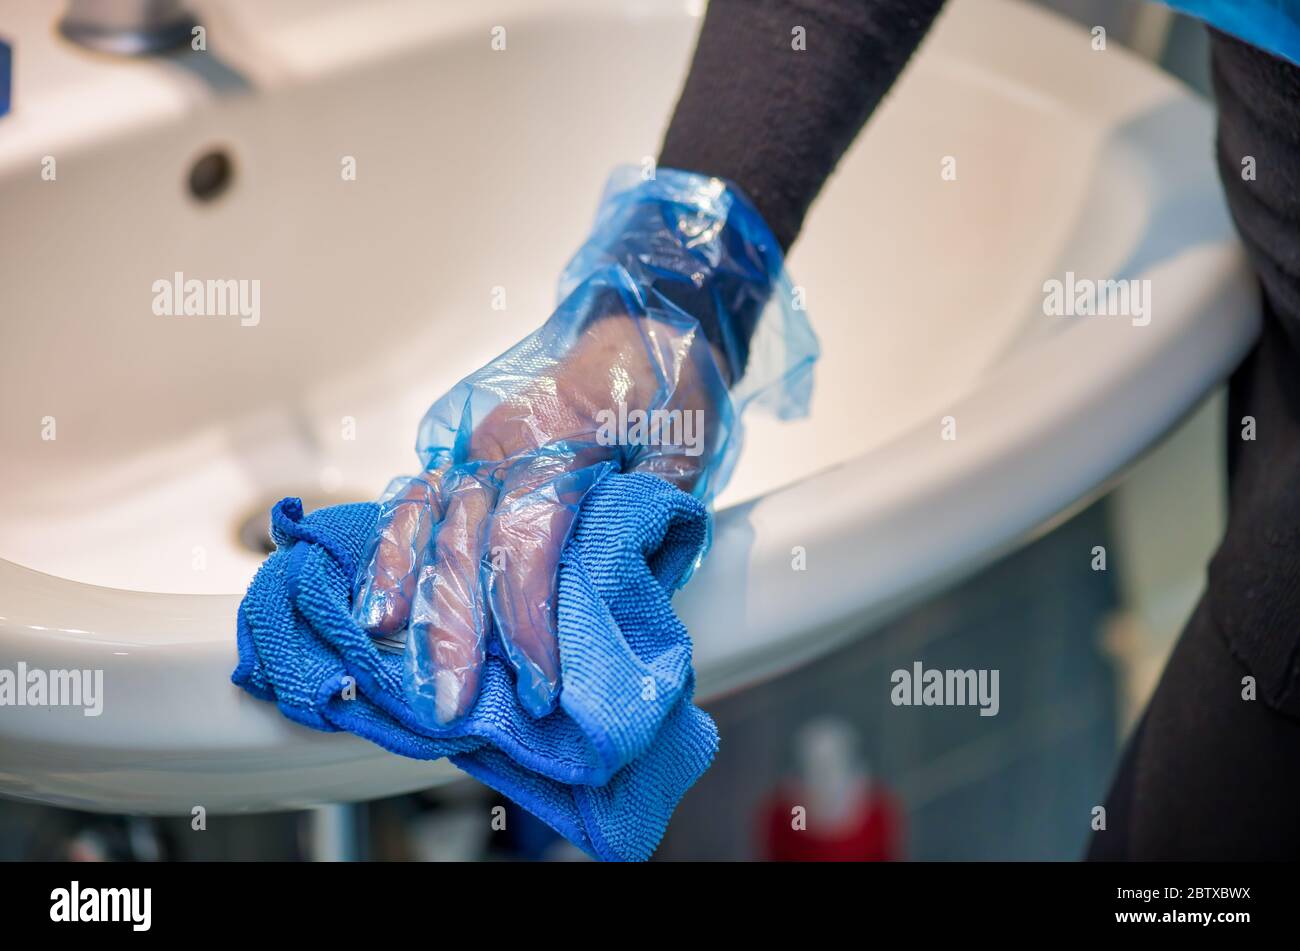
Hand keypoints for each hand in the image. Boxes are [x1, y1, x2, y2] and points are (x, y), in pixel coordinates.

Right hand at [353, 302, 731, 726]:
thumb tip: (602, 610)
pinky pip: (416, 498)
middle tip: (450, 707)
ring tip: (385, 658)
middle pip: (464, 543)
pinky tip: (375, 596)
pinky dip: (391, 548)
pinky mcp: (464, 446)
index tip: (540, 687)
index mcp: (561, 438)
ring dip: (406, 593)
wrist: (650, 319)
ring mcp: (475, 439)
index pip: (530, 546)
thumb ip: (639, 530)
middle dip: (454, 632)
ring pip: (425, 520)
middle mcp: (503, 438)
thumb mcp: (682, 459)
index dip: (528, 624)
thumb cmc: (672, 391)